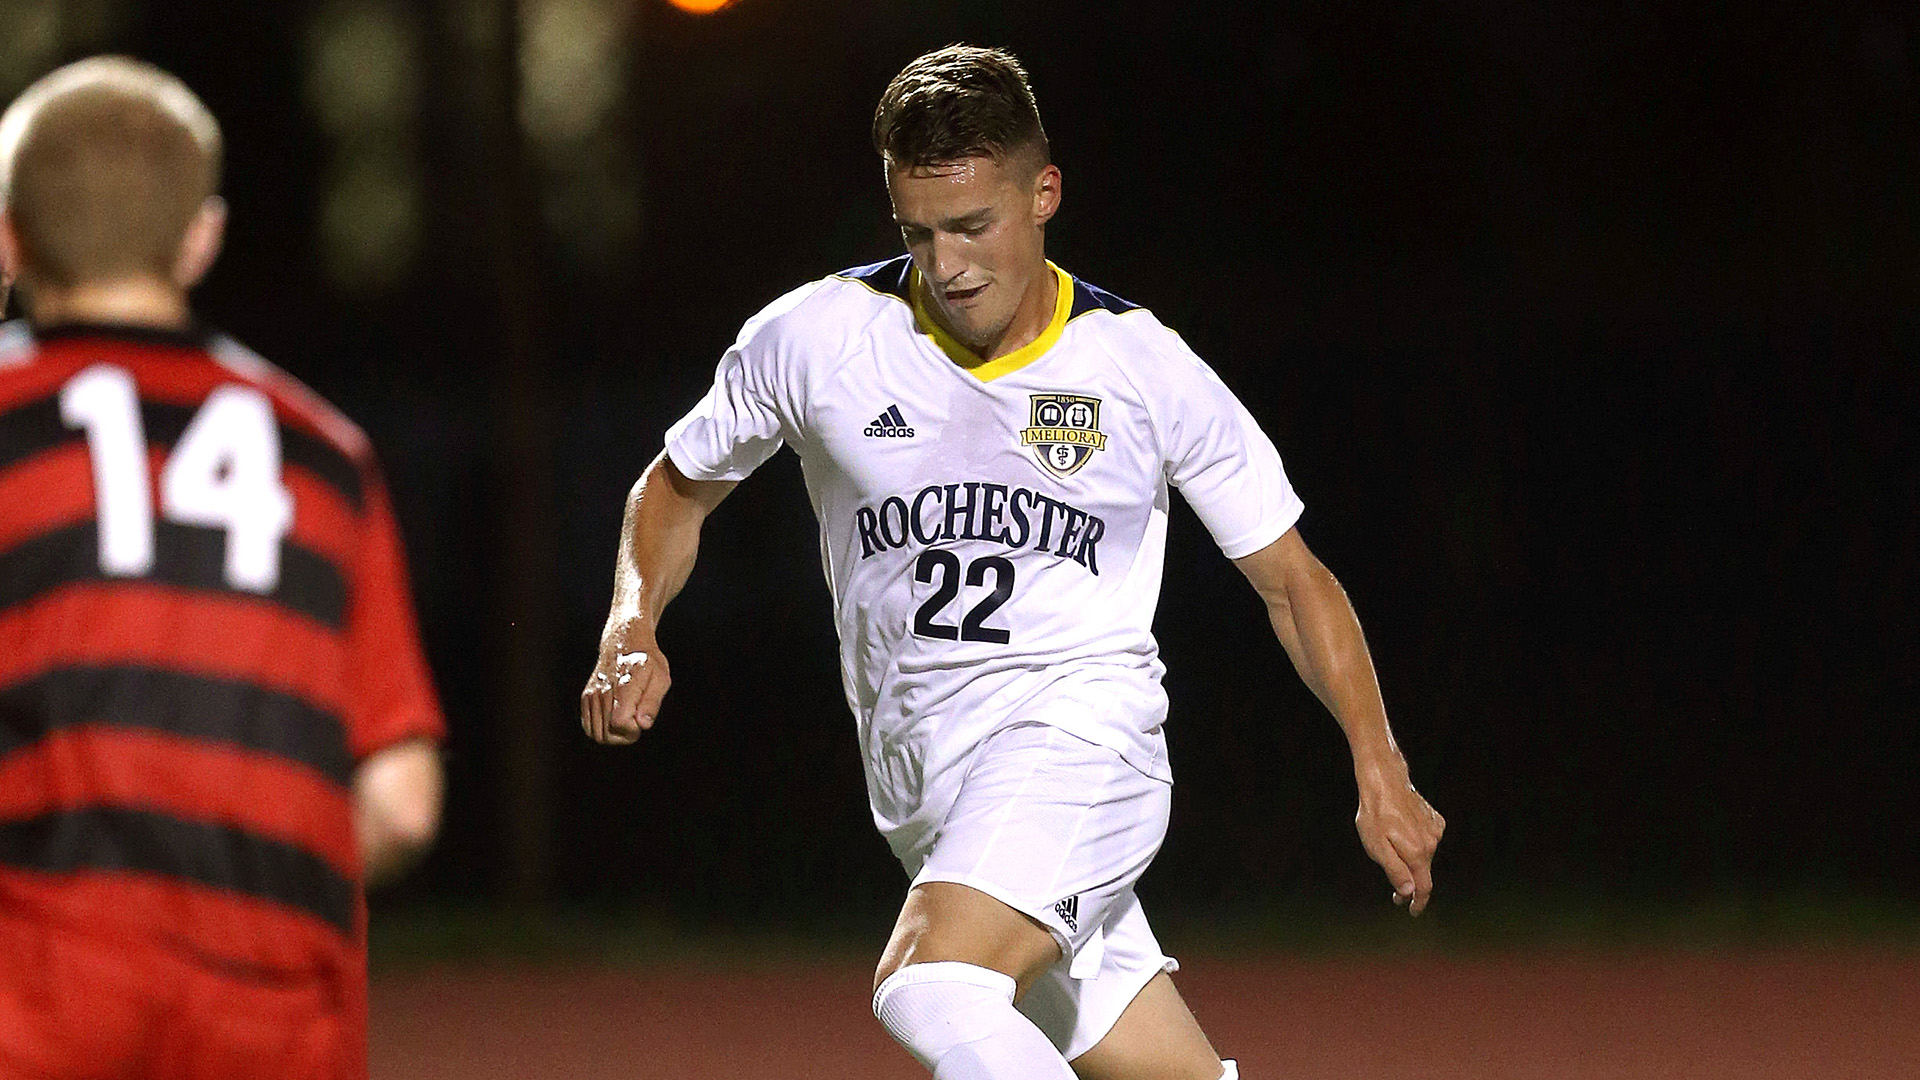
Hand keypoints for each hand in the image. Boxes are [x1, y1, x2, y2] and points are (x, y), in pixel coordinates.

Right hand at [579, 617, 670, 745]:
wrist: (624, 641)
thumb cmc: (647, 661)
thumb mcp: (660, 678)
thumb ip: (652, 703)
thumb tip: (643, 724)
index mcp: (624, 687)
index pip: (620, 724)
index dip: (633, 730)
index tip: (642, 720)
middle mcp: (603, 692)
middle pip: (606, 735)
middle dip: (624, 737)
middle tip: (636, 722)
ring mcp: (592, 696)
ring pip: (596, 735)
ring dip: (613, 735)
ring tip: (627, 720)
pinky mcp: (586, 698)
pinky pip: (589, 728)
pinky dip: (602, 730)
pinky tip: (615, 719)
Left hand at [1355, 764, 1444, 914]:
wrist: (1384, 781)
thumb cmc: (1375, 815)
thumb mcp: (1377, 847)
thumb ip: (1395, 871)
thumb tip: (1409, 893)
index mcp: (1418, 854)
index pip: (1423, 888)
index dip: (1418, 903)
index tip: (1412, 912)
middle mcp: (1432, 844)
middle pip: (1422, 872)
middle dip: (1410, 882)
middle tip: (1392, 889)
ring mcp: (1435, 831)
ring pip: (1424, 856)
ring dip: (1411, 859)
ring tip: (1389, 843)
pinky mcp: (1435, 820)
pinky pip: (1426, 840)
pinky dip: (1416, 843)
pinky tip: (1402, 832)